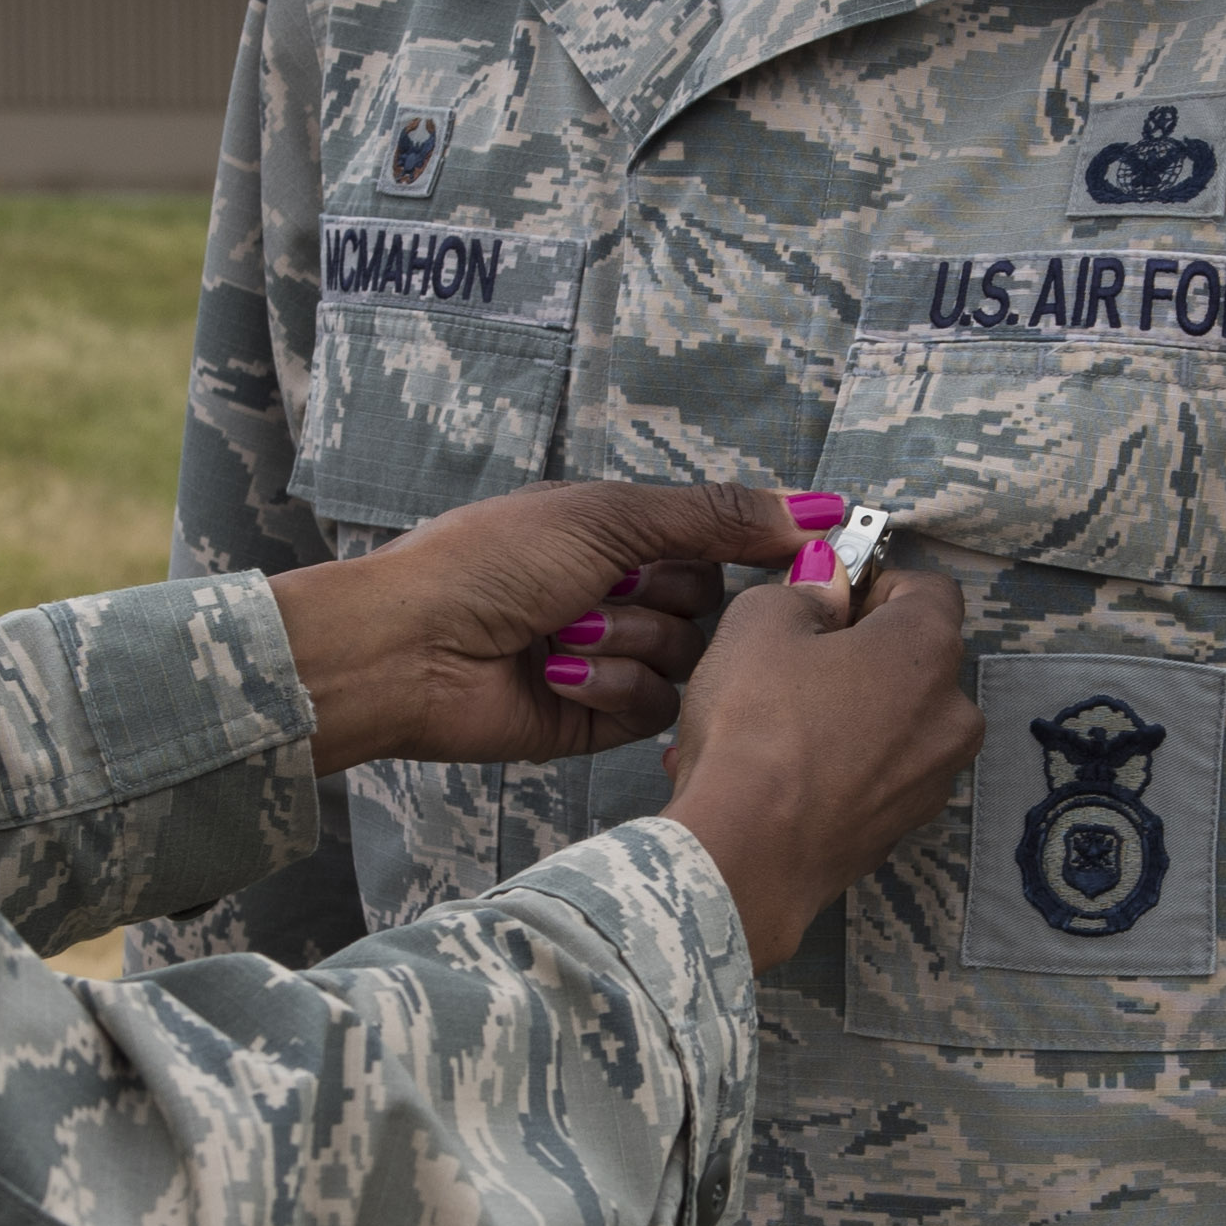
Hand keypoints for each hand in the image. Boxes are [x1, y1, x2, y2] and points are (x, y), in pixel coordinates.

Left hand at [265, 480, 793, 775]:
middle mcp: (621, 593)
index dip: (757, 542)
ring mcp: (612, 658)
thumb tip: (812, 506)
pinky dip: (612, 686)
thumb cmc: (488, 561)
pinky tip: (559, 674)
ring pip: (687, 657)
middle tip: (602, 587)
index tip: (813, 545)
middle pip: (712, 602)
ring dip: (629, 640)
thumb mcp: (607, 517)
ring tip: (562, 632)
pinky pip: (655, 706)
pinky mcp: (600, 718)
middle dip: (662, 594)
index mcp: (617, 533)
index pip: (718, 536)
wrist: (411, 647)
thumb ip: (712, 517)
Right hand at [657, 569, 981, 961]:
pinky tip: (783, 772)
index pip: (931, 587)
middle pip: (918, 658)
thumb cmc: (754, 724)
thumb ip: (806, 589)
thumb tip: (828, 583)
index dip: (877, 580)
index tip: (829, 596)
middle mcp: (953, 714)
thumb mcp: (757, 621)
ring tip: (780, 724)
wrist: (745, 853)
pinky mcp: (903, 827)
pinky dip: (843, 763)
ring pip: (899, 721)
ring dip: (854, 710)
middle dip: (865, 649)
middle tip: (796, 659)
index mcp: (928, 650)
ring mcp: (934, 779)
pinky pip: (877, 774)